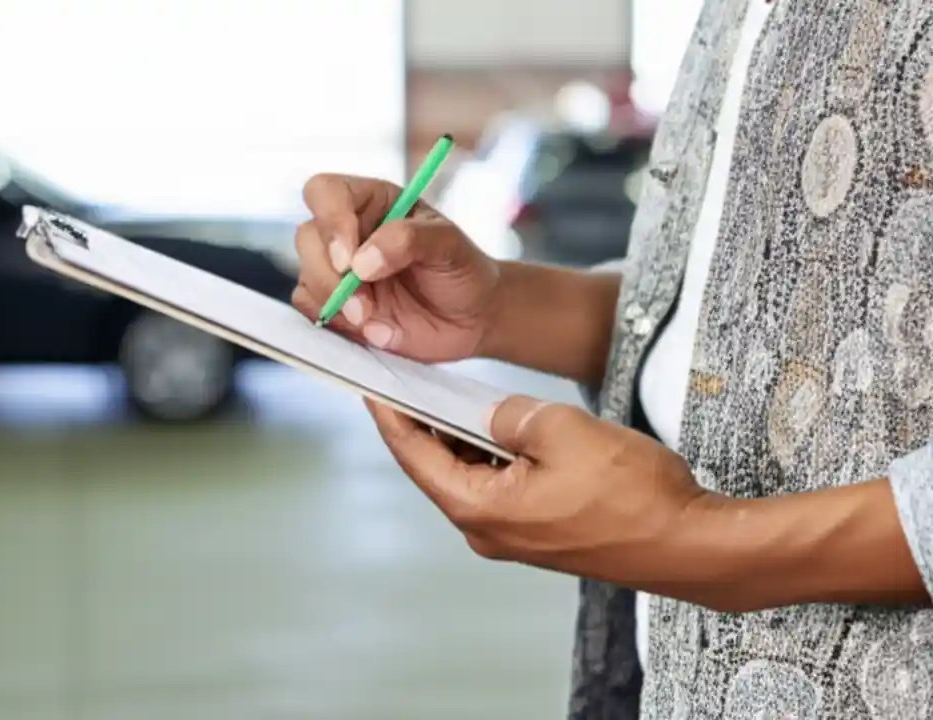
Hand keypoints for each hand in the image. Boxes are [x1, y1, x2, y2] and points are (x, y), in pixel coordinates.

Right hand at [290, 174, 501, 362]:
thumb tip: (361, 262)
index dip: (330, 221)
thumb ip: (408, 240)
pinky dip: (335, 323)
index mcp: (371, 201)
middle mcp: (347, 231)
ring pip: (305, 277)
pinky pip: (311, 309)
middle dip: (330, 275)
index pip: (325, 192)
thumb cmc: (462, 269)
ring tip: (372, 319)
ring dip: (334, 302)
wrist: (471, 318)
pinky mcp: (334, 304)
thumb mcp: (448, 244)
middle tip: (364, 304)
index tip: (350, 259)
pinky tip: (373, 328)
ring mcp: (337, 270)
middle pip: (307, 238)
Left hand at [365, 395, 718, 596]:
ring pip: (470, 477)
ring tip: (450, 394)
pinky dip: (491, 457)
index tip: (371, 384)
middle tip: (407, 380)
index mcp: (479, 508)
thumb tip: (491, 414)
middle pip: (436, 468)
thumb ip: (511, 415)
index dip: (390, 416)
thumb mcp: (562, 430)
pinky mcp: (538, 534)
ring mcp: (512, 536)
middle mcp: (485, 530)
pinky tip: (497, 427)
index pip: (414, 455)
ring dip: (461, 439)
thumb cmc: (632, 494)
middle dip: (423, 423)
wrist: (689, 545)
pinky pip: (499, 488)